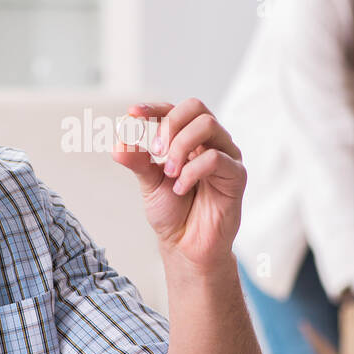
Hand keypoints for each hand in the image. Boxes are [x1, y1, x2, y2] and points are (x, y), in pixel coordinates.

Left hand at [112, 99, 245, 272]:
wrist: (186, 247)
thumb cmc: (173, 212)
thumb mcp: (148, 183)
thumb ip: (137, 162)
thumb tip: (118, 144)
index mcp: (190, 139)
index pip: (175, 109)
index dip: (154, 107)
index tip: (132, 115)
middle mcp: (210, 142)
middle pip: (195, 107)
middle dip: (170, 125)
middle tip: (156, 152)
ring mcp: (226, 156)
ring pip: (207, 125)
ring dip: (180, 146)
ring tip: (169, 172)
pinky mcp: (236, 176)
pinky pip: (215, 158)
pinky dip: (191, 171)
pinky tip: (180, 188)